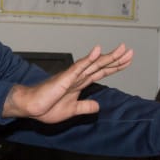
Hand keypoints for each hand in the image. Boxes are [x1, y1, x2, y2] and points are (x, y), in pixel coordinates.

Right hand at [2, 45, 132, 122]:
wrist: (29, 107)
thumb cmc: (45, 107)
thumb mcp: (71, 110)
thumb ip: (85, 106)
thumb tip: (98, 105)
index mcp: (79, 84)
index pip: (101, 73)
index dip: (114, 67)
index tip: (127, 61)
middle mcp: (78, 77)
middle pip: (100, 66)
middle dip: (116, 59)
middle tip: (130, 51)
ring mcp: (72, 76)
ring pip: (93, 64)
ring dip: (108, 57)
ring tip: (122, 49)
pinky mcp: (64, 78)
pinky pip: (78, 67)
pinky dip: (88, 59)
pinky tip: (97, 51)